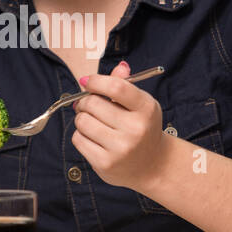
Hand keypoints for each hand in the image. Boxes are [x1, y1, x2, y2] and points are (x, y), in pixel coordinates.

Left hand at [71, 60, 167, 191]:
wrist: (152, 165)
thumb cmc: (142, 128)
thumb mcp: (140, 105)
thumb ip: (126, 85)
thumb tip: (120, 67)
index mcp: (146, 109)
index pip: (116, 87)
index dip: (96, 81)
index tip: (87, 81)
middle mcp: (135, 129)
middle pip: (92, 103)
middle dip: (86, 101)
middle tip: (89, 105)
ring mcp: (120, 148)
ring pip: (82, 121)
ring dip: (82, 119)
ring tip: (93, 122)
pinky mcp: (105, 164)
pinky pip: (78, 139)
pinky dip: (81, 135)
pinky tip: (94, 138)